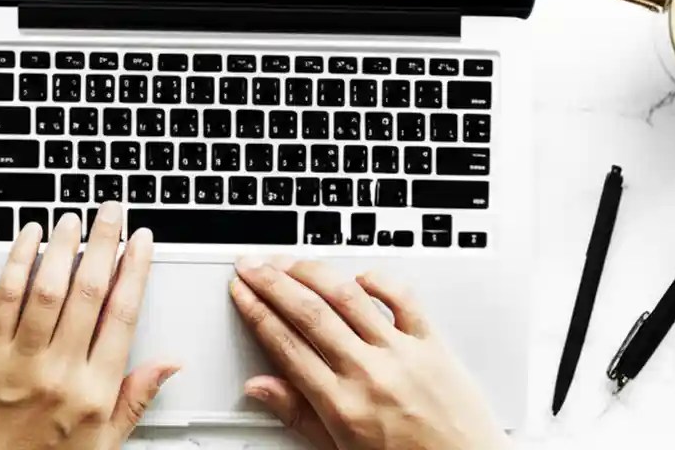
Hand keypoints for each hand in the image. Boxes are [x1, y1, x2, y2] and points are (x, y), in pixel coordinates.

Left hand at [0, 202, 177, 449]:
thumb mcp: (104, 443)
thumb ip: (136, 397)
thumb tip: (169, 364)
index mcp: (96, 390)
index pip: (123, 315)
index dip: (135, 271)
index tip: (142, 242)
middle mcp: (61, 371)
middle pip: (90, 292)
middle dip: (104, 244)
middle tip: (112, 213)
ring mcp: (22, 360)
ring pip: (48, 289)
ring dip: (63, 246)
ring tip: (73, 219)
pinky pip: (5, 299)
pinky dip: (18, 263)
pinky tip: (28, 240)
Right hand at [229, 258, 505, 449]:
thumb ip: (298, 414)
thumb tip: (260, 388)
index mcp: (342, 405)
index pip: (286, 344)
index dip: (256, 311)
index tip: (241, 292)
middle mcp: (369, 373)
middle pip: (308, 313)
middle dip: (272, 282)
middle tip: (252, 264)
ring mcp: (402, 354)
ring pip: (347, 297)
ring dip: (312, 271)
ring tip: (289, 260)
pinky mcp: (433, 343)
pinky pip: (403, 299)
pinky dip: (378, 280)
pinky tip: (358, 275)